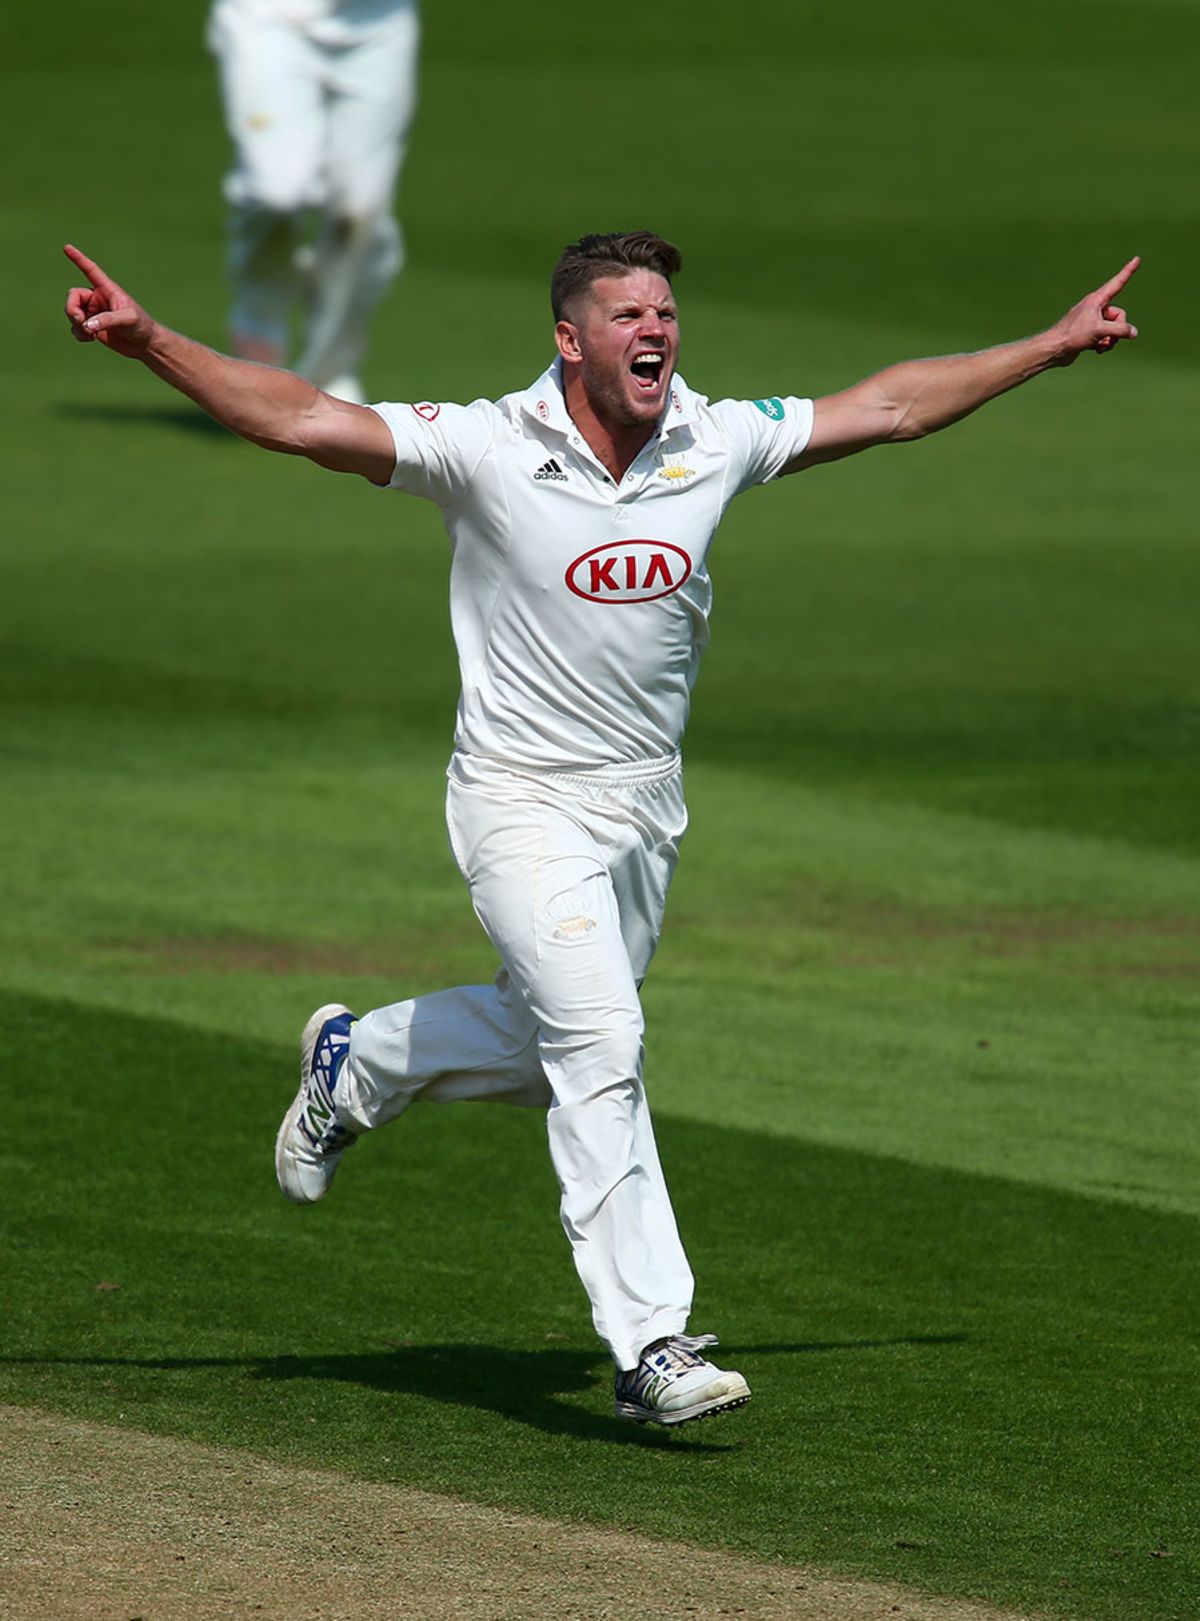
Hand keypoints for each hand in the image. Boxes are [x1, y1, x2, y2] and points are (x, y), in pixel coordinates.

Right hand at [63, 244, 155, 358]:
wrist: (144, 344)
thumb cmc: (141, 326)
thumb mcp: (128, 319)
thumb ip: (108, 320)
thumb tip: (87, 324)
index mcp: (107, 290)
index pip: (91, 271)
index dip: (79, 259)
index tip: (67, 247)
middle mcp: (97, 299)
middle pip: (73, 297)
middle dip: (72, 309)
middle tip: (80, 321)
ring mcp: (93, 313)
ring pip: (72, 313)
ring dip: (76, 324)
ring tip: (90, 334)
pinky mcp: (92, 327)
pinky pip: (75, 327)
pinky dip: (78, 333)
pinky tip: (90, 338)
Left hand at [1052, 257, 1139, 363]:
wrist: (1054, 349)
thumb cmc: (1073, 335)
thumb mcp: (1100, 330)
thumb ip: (1120, 330)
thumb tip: (1133, 333)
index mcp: (1096, 300)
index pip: (1117, 283)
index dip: (1128, 271)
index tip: (1137, 258)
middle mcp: (1095, 307)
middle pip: (1119, 315)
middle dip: (1117, 330)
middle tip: (1107, 338)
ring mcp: (1092, 320)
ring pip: (1113, 328)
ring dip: (1111, 339)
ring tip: (1101, 346)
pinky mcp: (1089, 332)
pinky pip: (1105, 336)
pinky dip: (1104, 343)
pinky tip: (1097, 349)